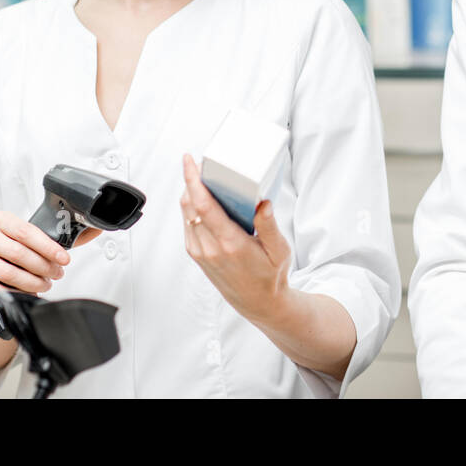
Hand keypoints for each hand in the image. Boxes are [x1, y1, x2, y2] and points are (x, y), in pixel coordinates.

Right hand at [0, 209, 101, 300]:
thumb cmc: (16, 247)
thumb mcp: (36, 236)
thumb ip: (63, 233)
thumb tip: (96, 229)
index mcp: (0, 219)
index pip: (26, 232)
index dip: (48, 247)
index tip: (63, 259)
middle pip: (18, 253)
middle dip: (43, 267)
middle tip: (56, 274)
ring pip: (8, 273)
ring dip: (32, 282)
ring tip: (45, 285)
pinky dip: (14, 294)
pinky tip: (27, 293)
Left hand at [180, 153, 292, 323]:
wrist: (259, 303)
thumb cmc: (270, 276)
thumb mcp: (279, 250)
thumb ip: (269, 226)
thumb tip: (263, 203)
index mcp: (230, 244)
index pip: (204, 206)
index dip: (193, 180)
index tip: (190, 162)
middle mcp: (211, 248)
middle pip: (190, 205)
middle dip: (191, 181)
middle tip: (201, 165)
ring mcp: (201, 252)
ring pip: (186, 214)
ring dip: (190, 193)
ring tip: (204, 179)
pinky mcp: (197, 255)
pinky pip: (187, 224)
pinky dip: (191, 208)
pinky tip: (203, 200)